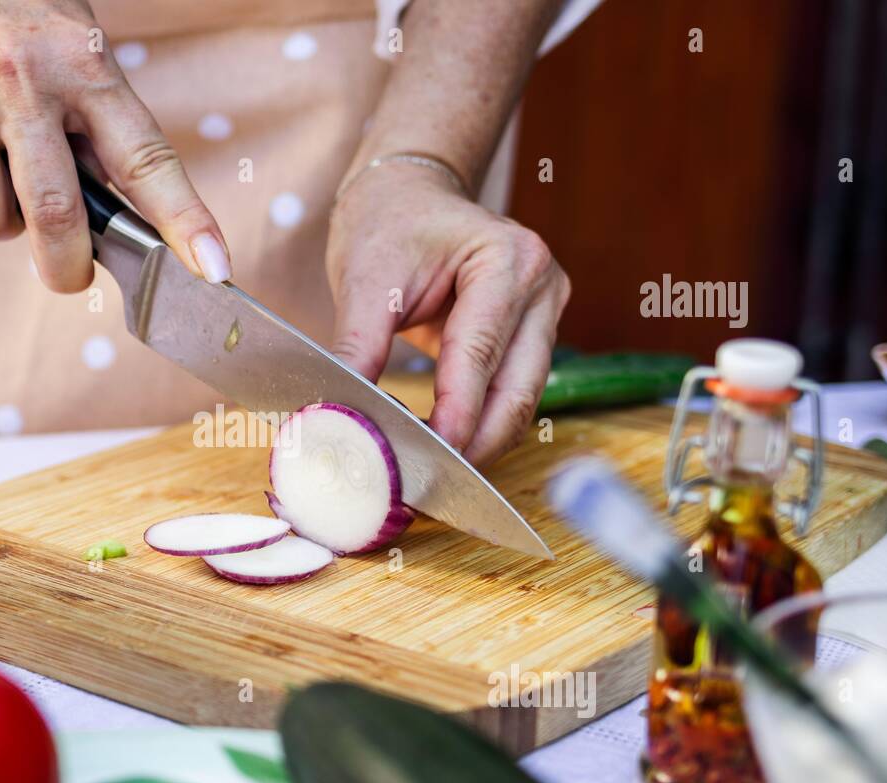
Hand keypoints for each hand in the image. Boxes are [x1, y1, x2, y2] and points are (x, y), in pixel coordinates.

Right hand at [0, 0, 230, 291]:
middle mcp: (22, 81)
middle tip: (70, 275)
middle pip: (58, 215)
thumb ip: (96, 126)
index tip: (212, 268)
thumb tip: (113, 213)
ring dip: (1, 222)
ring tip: (1, 178)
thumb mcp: (74, 50)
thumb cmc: (16, 12)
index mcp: (83, 65)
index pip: (146, 158)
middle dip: (67, 268)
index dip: (185, 220)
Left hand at [326, 164, 569, 466]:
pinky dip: (481, 422)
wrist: (408, 191)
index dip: (453, 417)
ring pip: (521, 401)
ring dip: (481, 441)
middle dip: (474, 445)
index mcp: (507, 261)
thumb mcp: (364, 282)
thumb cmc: (387, 223)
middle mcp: (542, 286)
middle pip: (518, 391)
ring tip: (434, 477)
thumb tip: (340, 418)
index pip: (479, 357)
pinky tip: (446, 449)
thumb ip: (357, 351)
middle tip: (430, 488)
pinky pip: (512, 392)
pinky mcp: (533, 334)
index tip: (422, 460)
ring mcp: (546, 311)